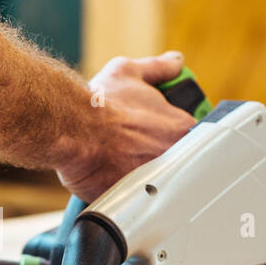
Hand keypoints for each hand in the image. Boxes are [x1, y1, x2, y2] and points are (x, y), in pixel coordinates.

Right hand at [57, 51, 197, 200]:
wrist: (72, 129)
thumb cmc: (100, 103)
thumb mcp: (129, 72)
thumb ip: (158, 68)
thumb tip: (175, 62)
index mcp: (182, 129)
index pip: (194, 137)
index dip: (174, 137)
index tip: (156, 135)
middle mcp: (177, 157)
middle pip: (178, 163)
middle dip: (159, 158)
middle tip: (134, 149)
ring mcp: (158, 183)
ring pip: (158, 185)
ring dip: (144, 177)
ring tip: (120, 165)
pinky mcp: (135, 202)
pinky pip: (136, 203)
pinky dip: (126, 196)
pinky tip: (112, 181)